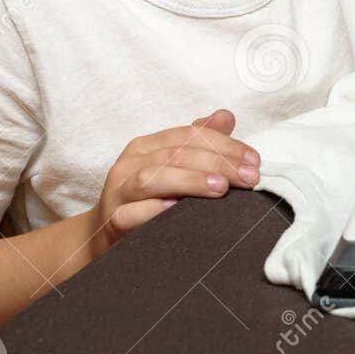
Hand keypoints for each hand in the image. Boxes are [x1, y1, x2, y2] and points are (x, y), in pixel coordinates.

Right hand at [88, 109, 259, 258]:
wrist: (100, 237)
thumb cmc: (144, 201)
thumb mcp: (170, 167)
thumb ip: (197, 142)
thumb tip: (225, 116)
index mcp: (146, 146)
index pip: (189, 135)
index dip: (224, 144)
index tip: (254, 161)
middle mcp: (130, 164)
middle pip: (176, 154)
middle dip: (218, 163)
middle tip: (249, 177)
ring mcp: (119, 192)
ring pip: (152, 179)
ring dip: (190, 181)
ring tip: (221, 188)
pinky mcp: (112, 221)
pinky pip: (131, 214)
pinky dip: (154, 211)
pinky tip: (177, 210)